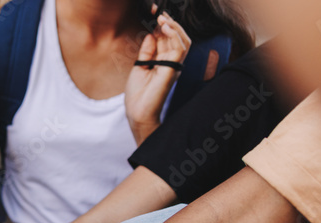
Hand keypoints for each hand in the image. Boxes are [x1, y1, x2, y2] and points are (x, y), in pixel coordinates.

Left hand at [125, 9, 190, 143]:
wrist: (138, 111)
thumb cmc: (138, 94)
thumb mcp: (140, 66)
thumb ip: (147, 51)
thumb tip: (149, 34)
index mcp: (163, 61)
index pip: (167, 38)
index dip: (162, 25)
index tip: (154, 15)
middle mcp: (171, 62)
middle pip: (176, 36)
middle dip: (168, 22)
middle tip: (158, 14)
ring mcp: (174, 65)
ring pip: (182, 39)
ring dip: (173, 26)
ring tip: (162, 19)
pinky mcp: (174, 68)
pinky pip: (180, 47)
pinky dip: (174, 35)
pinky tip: (165, 28)